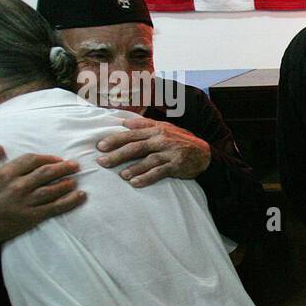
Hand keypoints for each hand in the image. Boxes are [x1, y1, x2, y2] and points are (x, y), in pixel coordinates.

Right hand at [0, 146, 84, 255]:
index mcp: (5, 173)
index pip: (32, 160)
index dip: (46, 158)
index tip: (56, 159)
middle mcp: (19, 186)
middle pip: (47, 173)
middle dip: (64, 168)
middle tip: (75, 166)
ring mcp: (27, 202)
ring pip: (54, 189)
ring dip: (68, 183)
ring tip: (77, 180)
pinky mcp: (32, 217)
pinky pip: (56, 208)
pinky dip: (71, 201)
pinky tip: (81, 196)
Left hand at [96, 115, 210, 186]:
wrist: (205, 153)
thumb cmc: (181, 141)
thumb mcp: (165, 128)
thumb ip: (145, 125)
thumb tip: (125, 123)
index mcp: (156, 130)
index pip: (132, 134)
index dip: (115, 139)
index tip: (100, 146)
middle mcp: (162, 139)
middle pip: (136, 147)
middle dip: (117, 154)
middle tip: (102, 162)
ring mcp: (170, 152)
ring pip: (147, 160)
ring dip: (133, 168)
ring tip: (120, 175)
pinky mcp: (177, 165)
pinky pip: (159, 172)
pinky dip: (147, 177)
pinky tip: (135, 183)